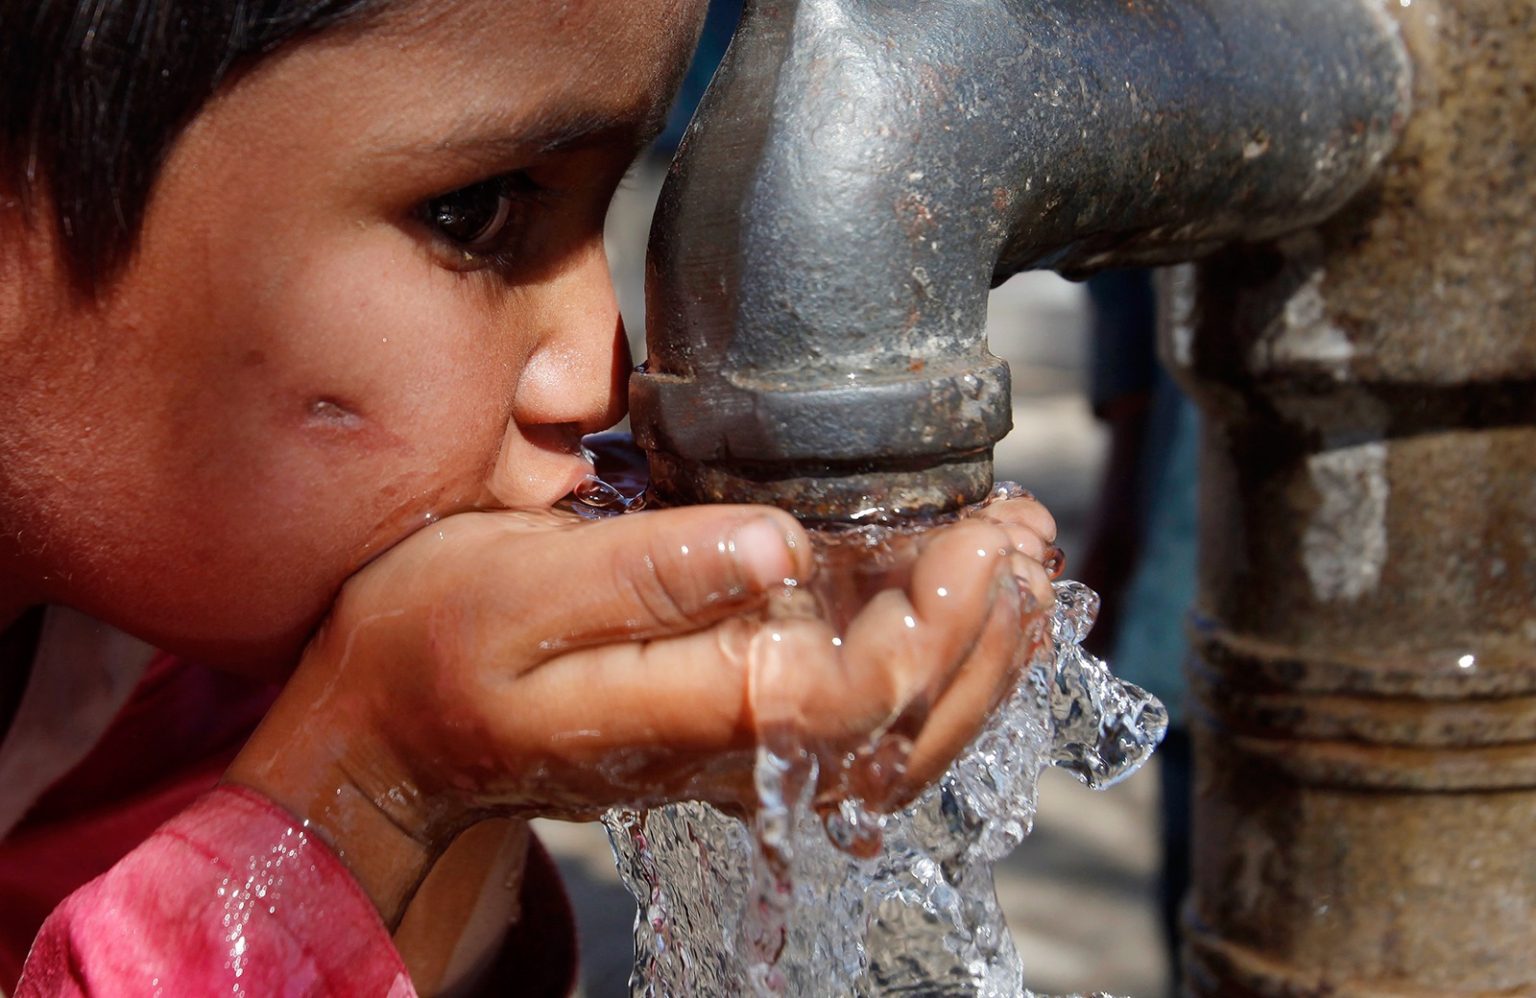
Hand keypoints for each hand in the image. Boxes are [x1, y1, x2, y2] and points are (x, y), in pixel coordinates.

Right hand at [226, 495, 1054, 924]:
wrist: (391, 731)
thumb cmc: (431, 644)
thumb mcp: (514, 585)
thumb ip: (648, 573)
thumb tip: (779, 549)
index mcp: (679, 715)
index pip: (850, 701)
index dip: (933, 629)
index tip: (977, 537)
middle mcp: (724, 758)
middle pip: (899, 737)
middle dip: (988, 642)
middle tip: (1031, 536)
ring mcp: (734, 761)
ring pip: (895, 749)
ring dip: (979, 665)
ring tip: (1023, 565)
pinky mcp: (733, 741)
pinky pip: (863, 735)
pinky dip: (933, 680)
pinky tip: (957, 613)